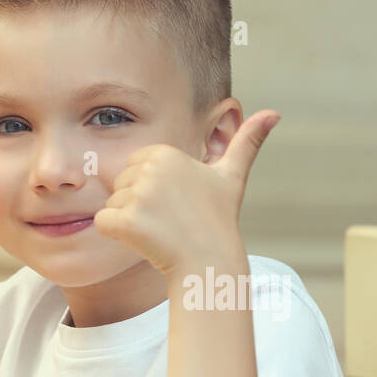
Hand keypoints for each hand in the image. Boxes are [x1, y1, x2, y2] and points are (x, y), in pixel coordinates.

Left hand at [93, 110, 279, 277]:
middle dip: (138, 203)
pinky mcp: (124, 221)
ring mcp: (137, 195)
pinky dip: (117, 235)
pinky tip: (143, 240)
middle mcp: (150, 169)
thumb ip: (247, 142)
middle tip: (169, 219)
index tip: (175, 202)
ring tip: (160, 231)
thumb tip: (274, 113)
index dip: (151, 187)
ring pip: (113, 203)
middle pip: (121, 183)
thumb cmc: (218, 220)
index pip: (135, 165)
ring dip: (130, 221)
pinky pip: (103, 223)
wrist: (210, 263)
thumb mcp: (232, 176)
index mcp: (166, 153)